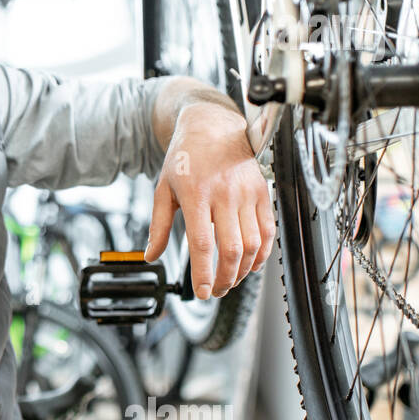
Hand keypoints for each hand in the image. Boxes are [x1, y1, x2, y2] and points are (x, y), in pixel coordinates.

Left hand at [143, 101, 274, 299]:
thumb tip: (150, 256)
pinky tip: (250, 264)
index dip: (204, 273)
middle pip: (231, 249)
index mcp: (196, 195)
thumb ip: (159, 226)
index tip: (202, 292)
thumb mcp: (163, 189)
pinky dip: (262, 253)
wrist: (212, 127)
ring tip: (231, 280)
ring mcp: (247, 194)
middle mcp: (224, 195)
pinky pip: (268, 230)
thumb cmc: (185, 158)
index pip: (203, 244)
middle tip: (216, 291)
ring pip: (252, 244)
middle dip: (225, 279)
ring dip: (243, 270)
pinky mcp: (263, 193)